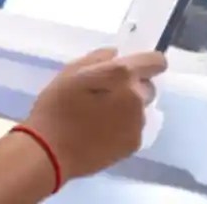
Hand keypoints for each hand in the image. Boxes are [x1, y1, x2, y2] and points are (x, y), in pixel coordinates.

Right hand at [21, 48, 167, 180]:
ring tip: (100, 118)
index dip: (148, 62)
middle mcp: (137, 98)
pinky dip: (124, 128)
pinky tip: (102, 134)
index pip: (156, 61)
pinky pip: (134, 128)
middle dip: (133, 87)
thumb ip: (97, 58)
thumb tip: (115, 55)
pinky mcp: (134, 144)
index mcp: (122, 75)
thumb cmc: (56, 107)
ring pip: (140, 109)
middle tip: (106, 96)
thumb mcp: (70, 73)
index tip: (134, 68)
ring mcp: (138, 124)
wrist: (50, 152)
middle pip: (147, 87)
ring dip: (128, 109)